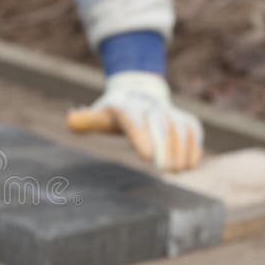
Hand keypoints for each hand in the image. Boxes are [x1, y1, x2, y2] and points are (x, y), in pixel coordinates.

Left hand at [67, 72, 202, 171]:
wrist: (138, 94)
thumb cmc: (115, 112)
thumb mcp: (99, 114)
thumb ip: (85, 120)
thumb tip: (71, 121)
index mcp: (126, 107)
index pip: (134, 120)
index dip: (141, 136)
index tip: (146, 157)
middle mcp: (150, 107)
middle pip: (161, 123)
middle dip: (165, 146)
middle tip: (164, 169)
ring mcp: (170, 112)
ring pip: (181, 126)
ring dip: (182, 149)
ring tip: (177, 170)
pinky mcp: (185, 120)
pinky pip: (193, 131)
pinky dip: (193, 147)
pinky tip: (189, 165)